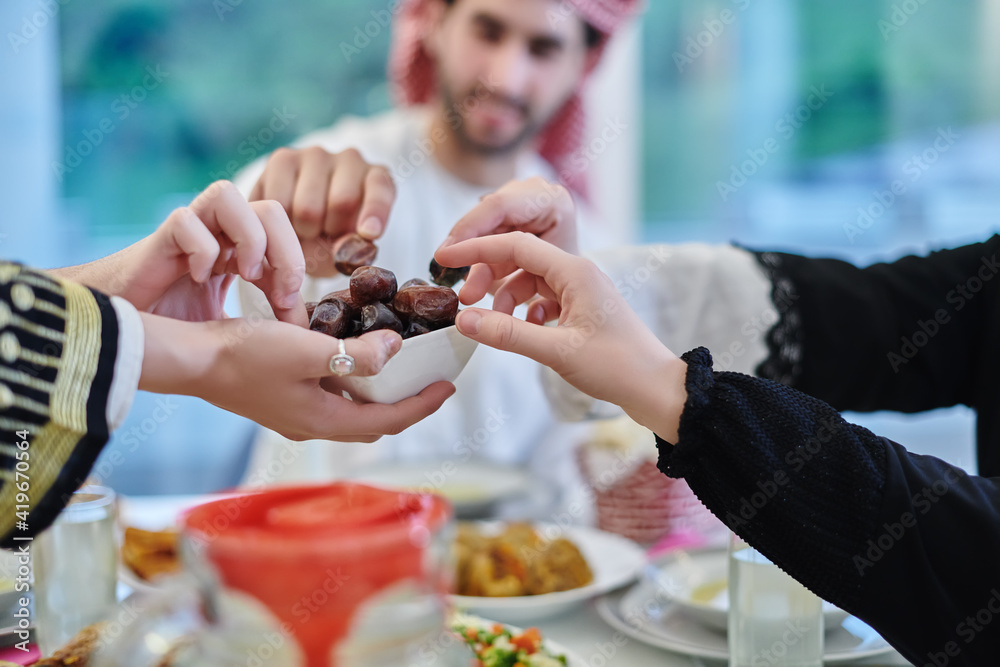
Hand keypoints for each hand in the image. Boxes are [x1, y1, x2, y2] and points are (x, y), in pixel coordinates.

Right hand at [52, 181, 307, 325]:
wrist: (121, 329)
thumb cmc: (175, 326)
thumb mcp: (233, 325)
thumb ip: (266, 320)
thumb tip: (306, 330)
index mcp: (238, 246)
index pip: (285, 231)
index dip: (296, 265)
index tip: (288, 306)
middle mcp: (216, 231)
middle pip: (269, 207)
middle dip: (285, 250)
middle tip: (279, 291)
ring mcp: (188, 230)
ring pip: (228, 194)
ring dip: (248, 237)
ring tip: (244, 275)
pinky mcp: (158, 239)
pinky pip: (185, 220)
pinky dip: (201, 249)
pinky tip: (199, 279)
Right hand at [139, 314, 454, 441]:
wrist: (191, 360)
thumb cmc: (243, 356)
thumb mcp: (305, 349)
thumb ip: (353, 355)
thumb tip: (395, 351)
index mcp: (324, 421)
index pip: (389, 421)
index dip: (423, 405)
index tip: (448, 386)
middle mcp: (313, 425)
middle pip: (375, 421)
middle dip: (407, 402)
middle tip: (430, 376)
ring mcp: (297, 414)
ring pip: (353, 409)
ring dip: (380, 391)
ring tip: (402, 364)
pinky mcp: (283, 399)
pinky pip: (332, 396)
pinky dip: (353, 381)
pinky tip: (354, 354)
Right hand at [249, 147, 395, 276]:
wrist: (295, 227)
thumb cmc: (331, 239)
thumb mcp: (349, 251)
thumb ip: (351, 250)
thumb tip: (343, 250)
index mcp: (377, 179)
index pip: (381, 188)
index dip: (376, 210)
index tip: (370, 233)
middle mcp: (351, 159)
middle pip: (342, 202)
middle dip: (330, 231)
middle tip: (324, 236)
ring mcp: (316, 154)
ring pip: (308, 207)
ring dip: (303, 231)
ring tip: (305, 229)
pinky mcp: (283, 158)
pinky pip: (279, 201)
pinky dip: (280, 223)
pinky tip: (285, 221)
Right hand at [435, 232, 686, 439]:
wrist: (655, 388)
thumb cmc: (617, 366)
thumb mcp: (557, 351)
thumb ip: (508, 334)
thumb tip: (464, 320)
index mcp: (575, 271)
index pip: (516, 244)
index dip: (476, 249)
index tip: (444, 255)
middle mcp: (578, 273)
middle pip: (521, 260)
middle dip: (490, 278)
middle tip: (464, 300)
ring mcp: (581, 290)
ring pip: (530, 282)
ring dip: (508, 302)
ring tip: (496, 328)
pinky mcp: (582, 308)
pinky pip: (543, 299)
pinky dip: (526, 313)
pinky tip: (525, 334)